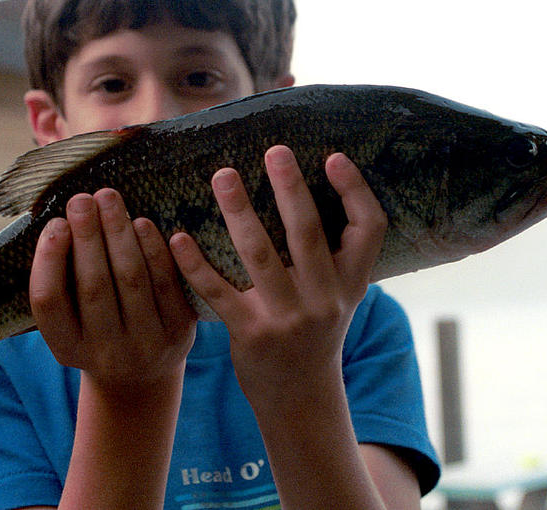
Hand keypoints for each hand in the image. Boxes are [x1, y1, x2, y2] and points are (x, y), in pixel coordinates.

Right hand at [30, 188, 196, 395]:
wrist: (143, 377)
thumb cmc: (97, 330)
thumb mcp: (72, 322)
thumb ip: (62, 281)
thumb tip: (62, 221)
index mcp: (67, 349)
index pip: (49, 303)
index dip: (49, 260)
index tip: (55, 223)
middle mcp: (105, 353)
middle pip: (93, 287)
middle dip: (87, 237)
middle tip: (81, 199)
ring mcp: (146, 345)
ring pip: (131, 280)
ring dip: (119, 234)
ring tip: (108, 198)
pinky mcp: (180, 332)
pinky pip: (167, 283)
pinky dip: (154, 250)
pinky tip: (142, 223)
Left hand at [169, 145, 386, 400]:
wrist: (300, 396)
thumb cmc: (314, 330)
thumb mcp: (338, 295)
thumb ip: (330, 254)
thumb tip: (303, 188)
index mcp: (351, 283)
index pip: (370, 229)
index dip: (355, 191)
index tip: (334, 158)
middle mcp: (325, 298)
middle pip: (308, 232)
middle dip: (291, 188)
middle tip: (274, 151)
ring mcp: (288, 318)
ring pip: (260, 254)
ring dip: (238, 211)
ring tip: (223, 176)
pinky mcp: (250, 334)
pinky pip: (218, 291)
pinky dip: (195, 263)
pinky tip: (177, 238)